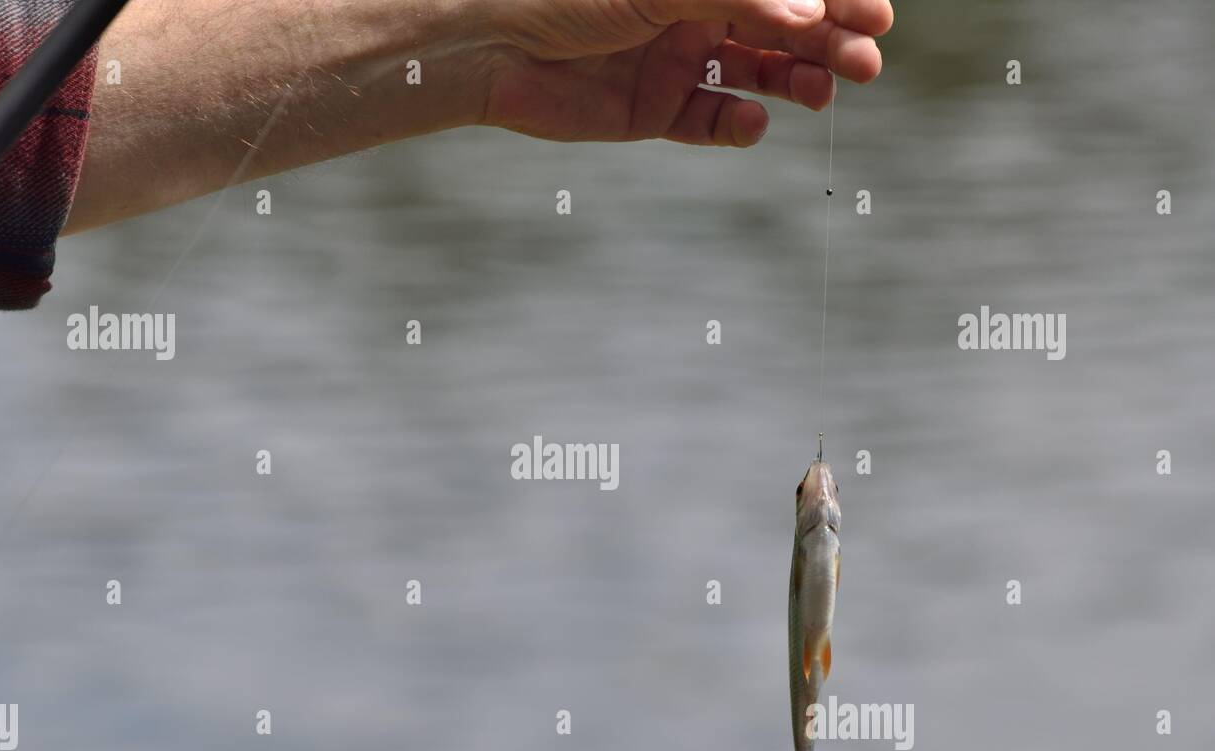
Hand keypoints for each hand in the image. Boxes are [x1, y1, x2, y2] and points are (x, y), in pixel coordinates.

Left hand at [480, 0, 893, 145]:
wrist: (487, 43)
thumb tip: (816, 12)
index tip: (879, 14)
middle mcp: (694, 7)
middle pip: (781, 27)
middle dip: (828, 42)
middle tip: (866, 64)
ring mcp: (675, 59)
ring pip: (754, 74)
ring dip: (795, 82)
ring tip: (827, 93)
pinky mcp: (651, 111)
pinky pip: (708, 121)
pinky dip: (735, 124)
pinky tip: (752, 119)